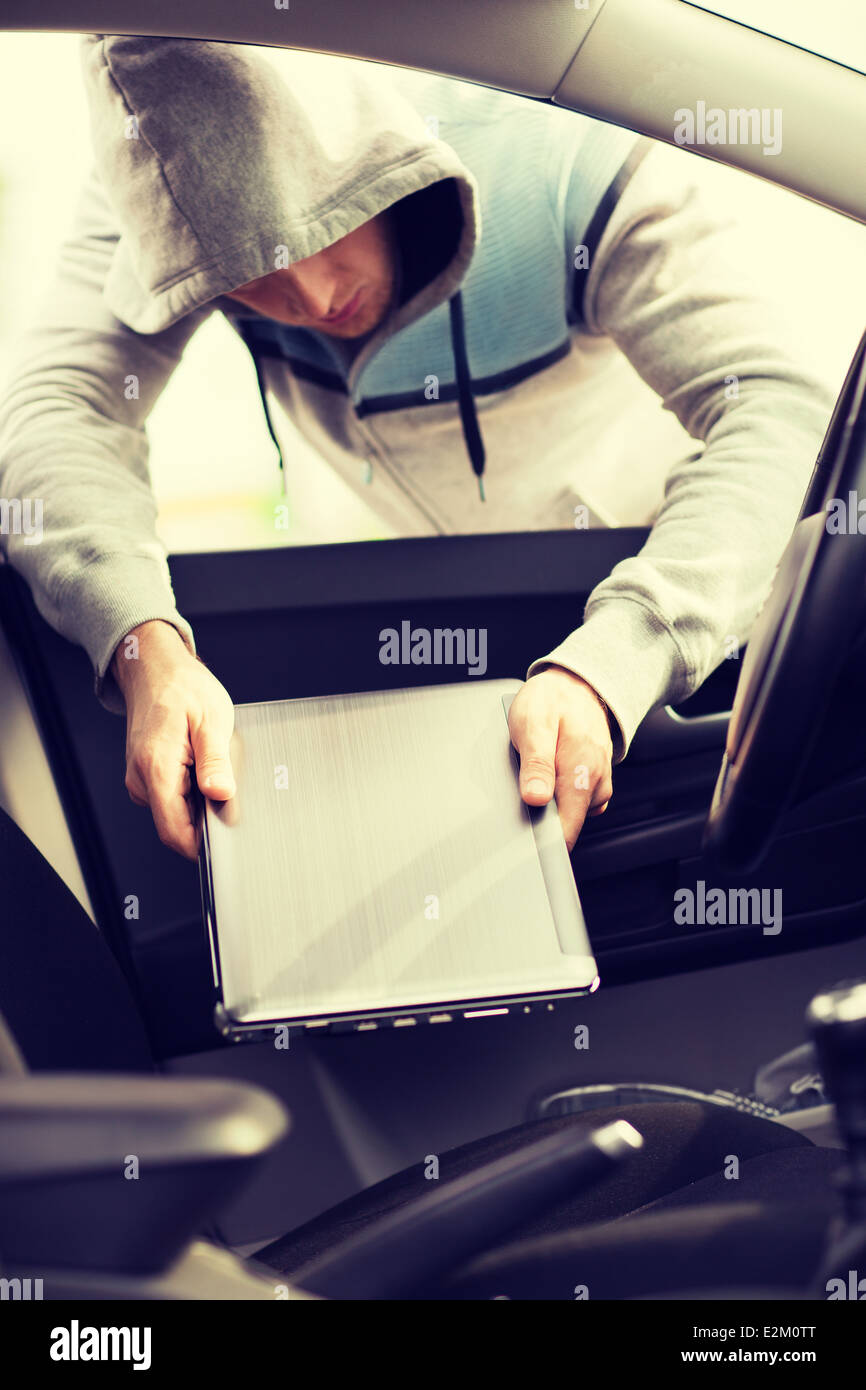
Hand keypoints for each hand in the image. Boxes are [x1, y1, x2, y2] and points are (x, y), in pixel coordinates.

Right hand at [113, 620, 235, 858]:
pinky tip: (198, 763)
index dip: (201, 845)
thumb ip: (216, 762)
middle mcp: (142, 779)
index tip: (226, 841)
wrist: (154, 669)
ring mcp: (141, 779)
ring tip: (209, 764)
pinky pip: (170, 797)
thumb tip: (221, 794)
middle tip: (223, 784)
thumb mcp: (211, 720)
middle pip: (176, 825)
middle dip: (205, 817)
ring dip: (197, 801)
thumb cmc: (182, 688)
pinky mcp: (146, 776)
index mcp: (157, 768)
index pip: (174, 832)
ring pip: (174, 812)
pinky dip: (190, 790)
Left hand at [508, 666, 613, 851]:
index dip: (543, 843)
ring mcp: (598, 784)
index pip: (566, 829)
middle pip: (567, 826)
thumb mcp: (533, 724)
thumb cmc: (552, 701)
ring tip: (536, 775)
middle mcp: (596, 783)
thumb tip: (535, 798)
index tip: (524, 844)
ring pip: (571, 815)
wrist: (575, 685)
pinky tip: (550, 777)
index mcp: (581, 772)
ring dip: (551, 806)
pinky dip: (561, 798)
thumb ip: (536, 763)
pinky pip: (576, 804)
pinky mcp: (595, 783)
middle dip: (542, 821)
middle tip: (523, 791)